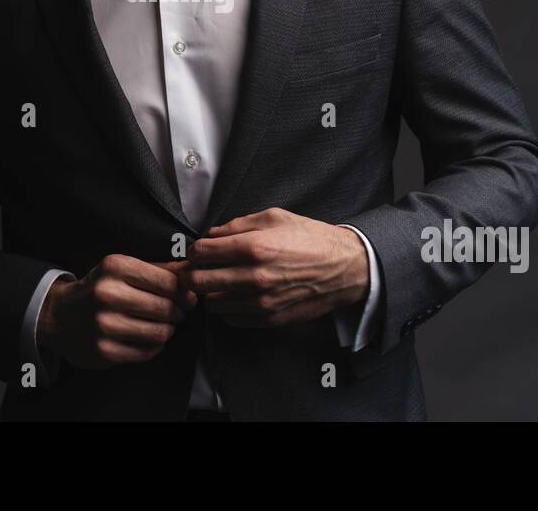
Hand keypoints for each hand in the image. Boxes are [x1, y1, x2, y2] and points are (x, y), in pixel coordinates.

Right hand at [39, 255, 198, 368]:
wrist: (60, 316)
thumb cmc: (100, 288)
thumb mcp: (124, 269)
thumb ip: (160, 269)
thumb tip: (194, 270)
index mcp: (115, 267)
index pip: (168, 281)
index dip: (185, 292)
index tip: (187, 297)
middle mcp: (107, 294)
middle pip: (166, 307)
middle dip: (178, 312)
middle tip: (176, 312)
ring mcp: (104, 325)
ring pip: (160, 332)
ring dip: (168, 330)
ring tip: (162, 324)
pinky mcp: (104, 351)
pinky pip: (147, 352)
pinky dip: (154, 346)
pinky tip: (147, 338)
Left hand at [183, 207, 368, 327]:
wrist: (344, 268)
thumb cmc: (310, 238)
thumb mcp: (274, 217)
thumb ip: (237, 225)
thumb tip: (211, 234)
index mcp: (253, 247)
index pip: (200, 253)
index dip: (194, 250)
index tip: (199, 250)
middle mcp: (253, 277)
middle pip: (198, 281)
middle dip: (194, 273)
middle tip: (202, 268)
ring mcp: (261, 302)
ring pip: (211, 303)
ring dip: (211, 292)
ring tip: (222, 281)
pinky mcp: (269, 319)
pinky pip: (231, 319)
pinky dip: (229, 307)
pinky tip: (239, 295)